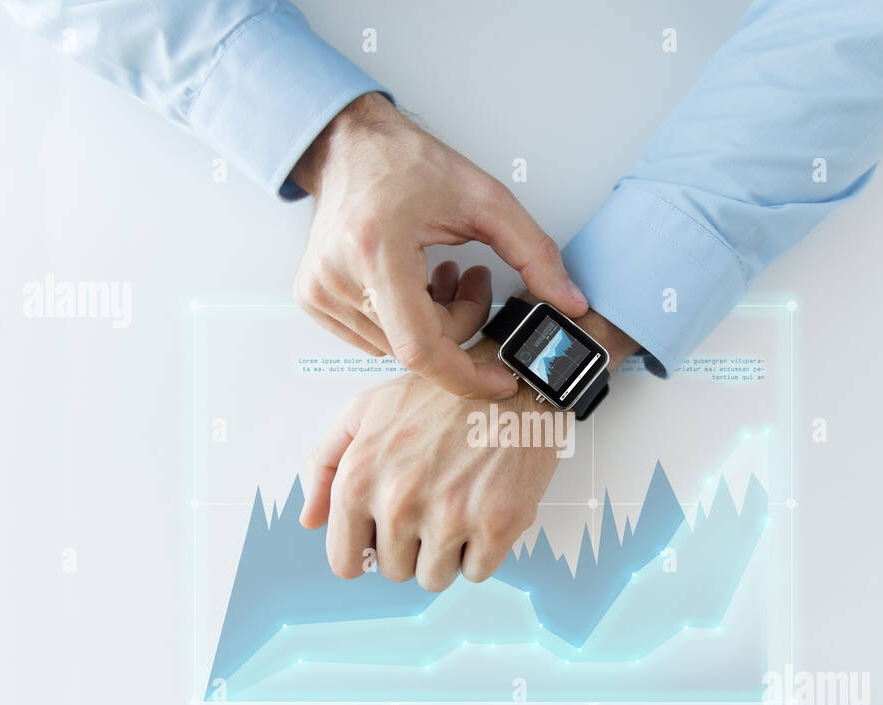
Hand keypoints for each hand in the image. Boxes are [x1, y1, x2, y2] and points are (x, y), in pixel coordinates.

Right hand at [290, 92, 587, 399]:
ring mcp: (321, 292)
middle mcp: (339, 275)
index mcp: (377, 250)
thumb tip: (569, 300)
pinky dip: (403, 322)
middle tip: (472, 280)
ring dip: (432, 325)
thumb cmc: (407, 164)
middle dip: (457, 326)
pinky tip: (412, 285)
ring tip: (439, 275)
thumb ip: (535, 252)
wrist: (350, 146)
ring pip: (397, 349)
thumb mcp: (485, 200)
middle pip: (416, 348)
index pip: (421, 348)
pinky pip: (373, 339)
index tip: (498, 380)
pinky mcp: (313, 300)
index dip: (465, 375)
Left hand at [300, 280, 641, 590]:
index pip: (345, 561)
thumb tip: (310, 520)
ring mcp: (450, 517)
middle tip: (432, 505)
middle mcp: (399, 502)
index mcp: (359, 478)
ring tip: (459, 507)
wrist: (514, 378)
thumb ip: (326, 464)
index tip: (385, 536)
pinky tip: (485, 510)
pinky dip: (482, 551)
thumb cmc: (440, 393)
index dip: (368, 550)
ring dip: (446, 553)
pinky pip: (477, 572)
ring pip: (434, 578)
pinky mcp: (497, 525)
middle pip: (394, 571)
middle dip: (411, 547)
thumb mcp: (366, 411)